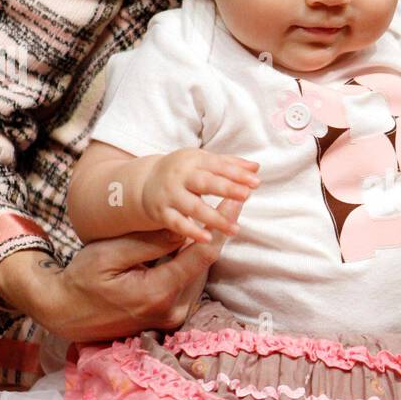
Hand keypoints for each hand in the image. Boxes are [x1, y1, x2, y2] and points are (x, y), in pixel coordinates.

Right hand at [40, 196, 245, 341]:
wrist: (66, 314)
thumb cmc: (82, 280)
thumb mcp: (109, 254)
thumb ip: (150, 242)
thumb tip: (187, 226)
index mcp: (157, 294)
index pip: (203, 255)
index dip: (223, 225)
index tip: (235, 200)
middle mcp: (172, 310)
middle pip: (205, 265)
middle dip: (218, 232)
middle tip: (230, 199)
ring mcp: (172, 318)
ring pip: (199, 274)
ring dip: (206, 246)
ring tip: (218, 215)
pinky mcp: (170, 318)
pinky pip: (189, 284)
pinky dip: (193, 262)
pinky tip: (194, 240)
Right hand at [140, 148, 259, 243]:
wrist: (144, 183)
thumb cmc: (183, 172)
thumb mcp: (202, 162)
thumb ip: (229, 165)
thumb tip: (256, 168)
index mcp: (194, 161)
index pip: (218, 166)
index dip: (237, 173)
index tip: (256, 181)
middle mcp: (181, 176)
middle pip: (205, 182)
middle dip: (226, 188)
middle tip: (246, 195)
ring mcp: (170, 195)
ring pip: (194, 207)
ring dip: (214, 218)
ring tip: (234, 229)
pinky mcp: (162, 213)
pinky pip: (178, 223)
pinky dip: (191, 231)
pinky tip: (207, 238)